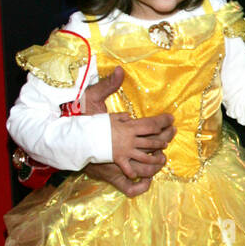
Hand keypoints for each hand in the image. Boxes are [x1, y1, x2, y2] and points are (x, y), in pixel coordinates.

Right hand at [80, 68, 174, 197]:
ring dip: (156, 156)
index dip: (164, 121)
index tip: (171, 118)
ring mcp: (123, 152)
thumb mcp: (93, 97)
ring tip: (163, 155)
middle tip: (173, 133)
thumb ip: (108, 86)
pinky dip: (136, 172)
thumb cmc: (81, 118)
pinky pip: (130, 169)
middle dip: (165, 137)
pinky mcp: (116, 162)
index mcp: (126, 126)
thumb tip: (120, 71)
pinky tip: (142, 173)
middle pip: (153, 141)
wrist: (71, 138)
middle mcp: (129, 140)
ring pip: (146, 157)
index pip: (151, 124)